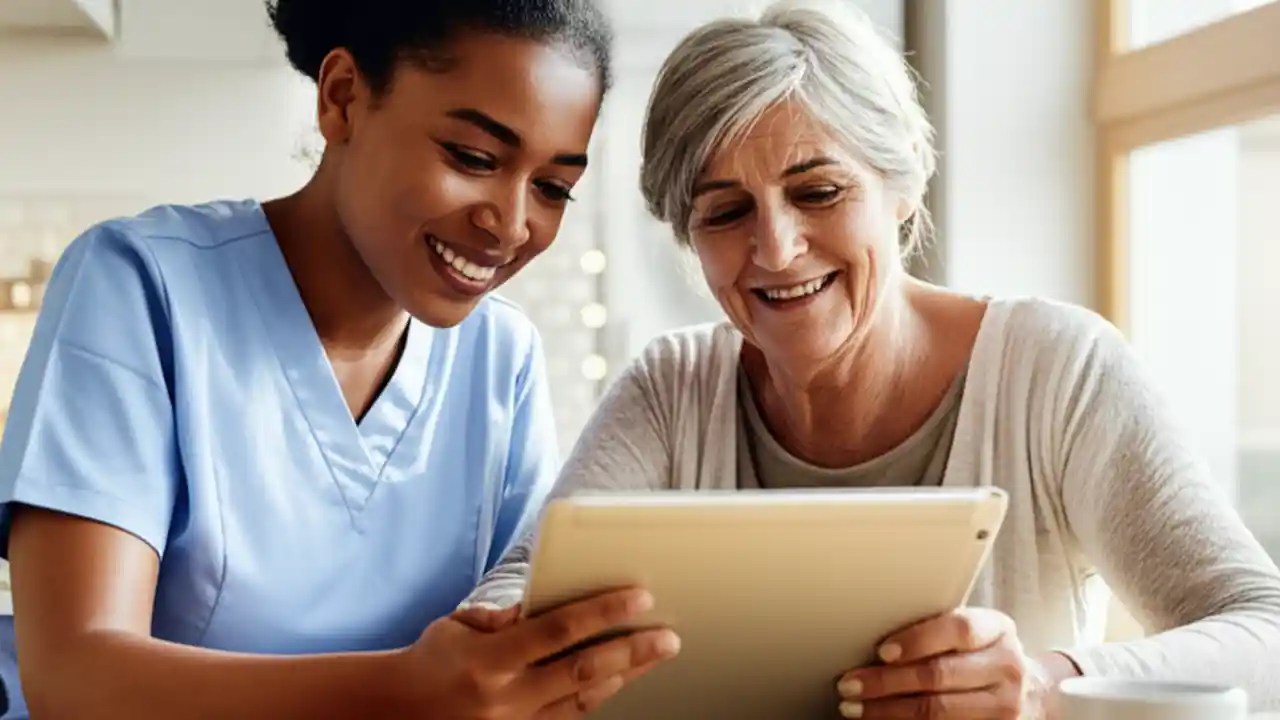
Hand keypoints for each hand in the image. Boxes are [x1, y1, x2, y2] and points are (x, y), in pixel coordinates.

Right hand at [399, 588, 679, 718]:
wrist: (396, 713)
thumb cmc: (430, 660)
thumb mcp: (459, 626)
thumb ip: (505, 617)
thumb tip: (546, 605)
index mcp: (490, 660)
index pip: (557, 630)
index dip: (602, 612)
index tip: (638, 597)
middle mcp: (506, 697)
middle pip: (583, 671)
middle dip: (631, 652)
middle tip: (669, 636)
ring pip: (584, 700)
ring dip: (625, 675)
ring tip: (656, 654)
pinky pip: (569, 718)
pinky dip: (598, 697)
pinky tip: (621, 678)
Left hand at [835, 607, 1049, 718]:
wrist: (1030, 694)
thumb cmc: (980, 655)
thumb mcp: (972, 633)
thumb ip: (937, 629)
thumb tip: (871, 635)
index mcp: (997, 630)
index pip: (957, 629)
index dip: (917, 640)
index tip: (881, 651)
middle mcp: (1006, 667)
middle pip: (939, 674)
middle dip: (886, 682)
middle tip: (849, 685)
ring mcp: (1004, 706)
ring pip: (938, 711)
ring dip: (888, 711)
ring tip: (854, 708)